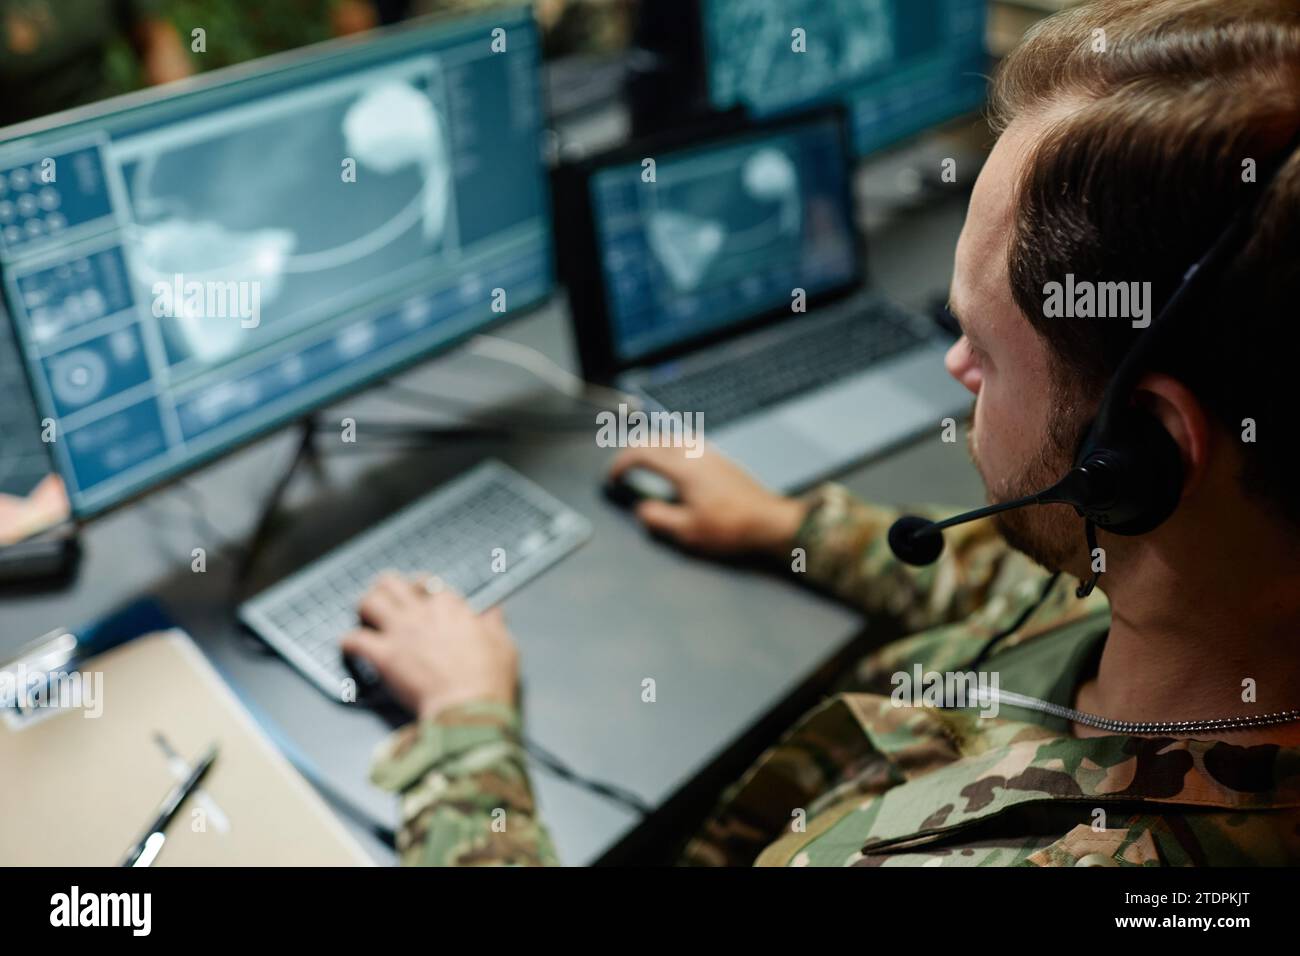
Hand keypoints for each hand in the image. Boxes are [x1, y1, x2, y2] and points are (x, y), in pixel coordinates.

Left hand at [340, 573, 517, 719]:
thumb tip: (493, 611)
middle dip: (387, 590)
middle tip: (387, 602)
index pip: (431, 585)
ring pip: (369, 601)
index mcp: (451, 607)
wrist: (469, 708)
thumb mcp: (504, 644)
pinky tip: (350, 650)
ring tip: (365, 618)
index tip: (424, 600)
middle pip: (392, 583)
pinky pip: (352, 639)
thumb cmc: (489, 679)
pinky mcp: (383, 656)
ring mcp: (400, 632)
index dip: (424, 591)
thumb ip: (493, 623)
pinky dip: (347, 643)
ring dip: (364, 608)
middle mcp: (422, 612)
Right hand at [608, 444, 807, 556]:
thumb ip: (658, 518)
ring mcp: (710, 452)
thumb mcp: (687, 531)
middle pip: (655, 438)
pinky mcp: (721, 458)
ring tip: (644, 460)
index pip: (642, 453)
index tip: (612, 476)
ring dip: (653, 445)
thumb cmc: (731, 527)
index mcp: (683, 467)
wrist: (769, 521)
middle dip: (633, 449)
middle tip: (622, 466)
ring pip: (673, 436)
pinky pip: (688, 442)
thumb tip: (642, 510)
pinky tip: (674, 461)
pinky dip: (671, 446)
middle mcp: (695, 453)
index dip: (621, 463)